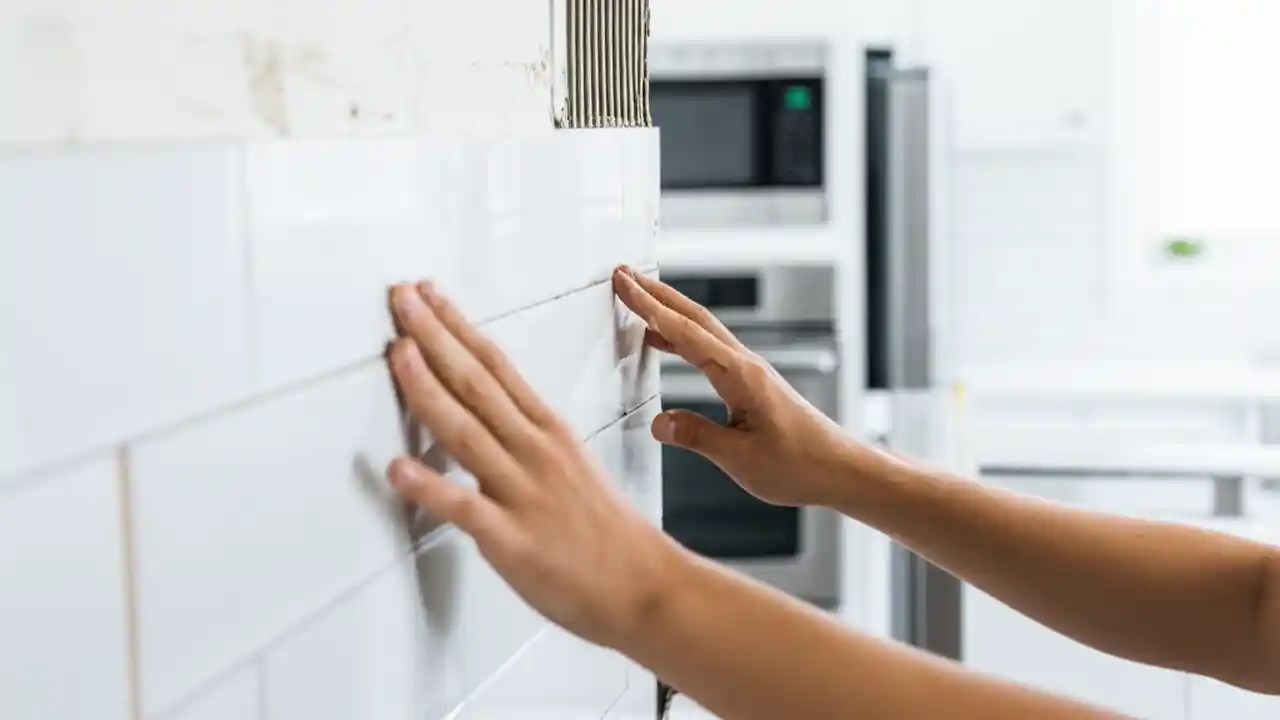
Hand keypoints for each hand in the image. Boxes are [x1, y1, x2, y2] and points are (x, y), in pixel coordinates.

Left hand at [384, 282, 683, 648]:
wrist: (646, 587)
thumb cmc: (607, 533)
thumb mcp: (572, 465)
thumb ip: (527, 440)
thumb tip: (487, 419)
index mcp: (550, 431)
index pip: (496, 365)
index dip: (459, 326)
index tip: (429, 295)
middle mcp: (536, 451)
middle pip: (477, 383)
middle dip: (435, 336)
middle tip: (402, 298)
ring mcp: (524, 493)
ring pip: (467, 431)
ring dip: (427, 389)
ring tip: (397, 353)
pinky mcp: (512, 539)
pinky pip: (464, 508)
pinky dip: (429, 487)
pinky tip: (397, 469)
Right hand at [612, 267, 860, 506]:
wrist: (839, 469)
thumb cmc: (798, 465)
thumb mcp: (740, 459)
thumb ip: (696, 437)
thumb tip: (658, 423)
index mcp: (739, 376)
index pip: (684, 333)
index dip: (649, 307)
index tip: (623, 283)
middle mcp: (745, 365)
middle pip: (693, 317)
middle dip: (656, 294)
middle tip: (623, 274)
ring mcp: (750, 371)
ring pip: (702, 329)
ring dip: (669, 311)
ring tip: (638, 298)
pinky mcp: (752, 383)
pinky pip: (709, 349)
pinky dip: (682, 338)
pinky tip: (666, 343)